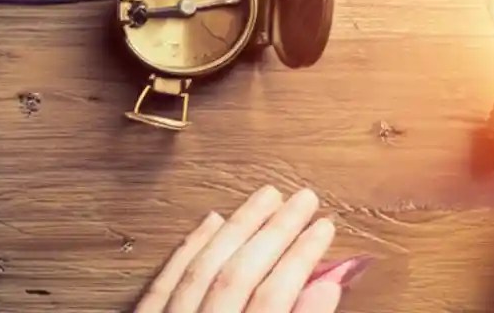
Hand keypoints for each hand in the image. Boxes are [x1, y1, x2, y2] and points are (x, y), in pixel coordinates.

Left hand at [135, 185, 366, 312]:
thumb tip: (330, 284)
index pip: (275, 298)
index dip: (303, 259)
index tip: (327, 227)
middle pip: (239, 275)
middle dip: (277, 232)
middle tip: (306, 198)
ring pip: (204, 269)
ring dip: (238, 227)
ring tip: (268, 195)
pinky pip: (163, 282)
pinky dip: (189, 248)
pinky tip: (212, 220)